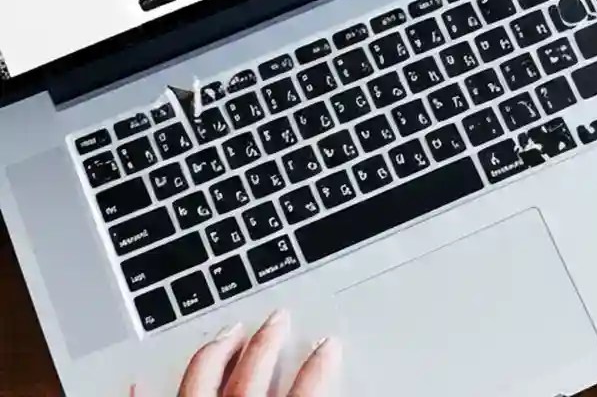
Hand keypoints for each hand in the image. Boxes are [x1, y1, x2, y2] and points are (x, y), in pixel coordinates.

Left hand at [133, 310, 341, 396]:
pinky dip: (144, 394)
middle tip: (277, 318)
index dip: (320, 365)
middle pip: (253, 371)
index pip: (307, 390)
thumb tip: (347, 389)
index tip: (328, 345)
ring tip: (227, 332)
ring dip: (217, 351)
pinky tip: (140, 381)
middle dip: (267, 340)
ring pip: (203, 377)